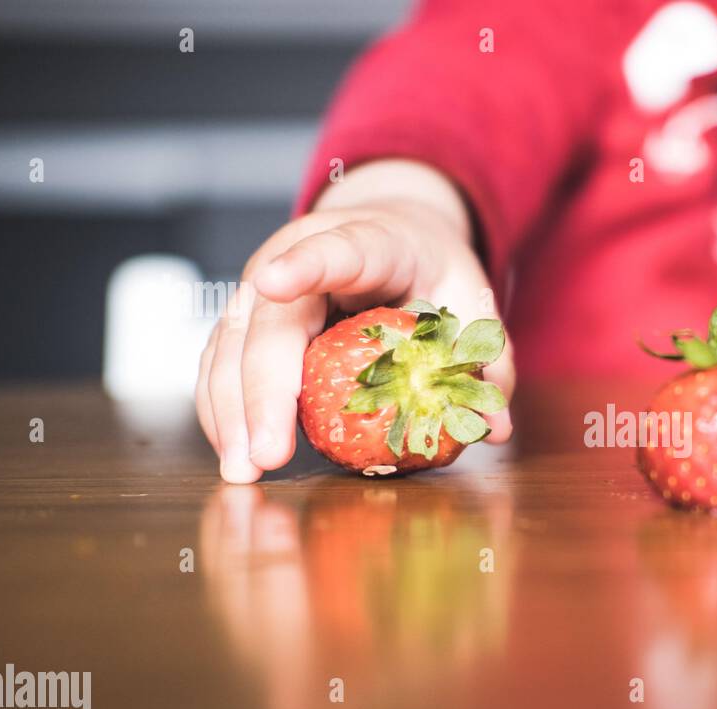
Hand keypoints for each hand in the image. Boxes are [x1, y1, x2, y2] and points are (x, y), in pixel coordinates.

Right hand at [196, 161, 514, 482]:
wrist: (391, 229)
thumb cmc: (429, 267)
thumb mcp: (471, 300)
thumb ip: (488, 360)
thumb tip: (494, 430)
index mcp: (367, 241)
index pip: (335, 249)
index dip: (304, 265)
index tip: (272, 282)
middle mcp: (298, 255)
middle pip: (267, 323)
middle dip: (260, 394)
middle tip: (264, 456)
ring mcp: (262, 287)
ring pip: (229, 348)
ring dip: (230, 415)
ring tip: (243, 471)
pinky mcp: (244, 320)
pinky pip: (221, 366)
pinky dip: (224, 412)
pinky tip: (236, 453)